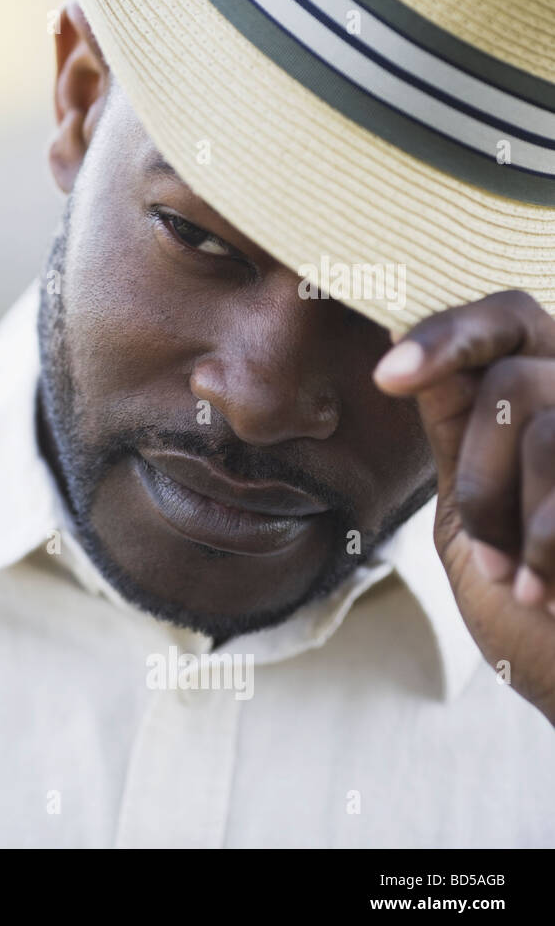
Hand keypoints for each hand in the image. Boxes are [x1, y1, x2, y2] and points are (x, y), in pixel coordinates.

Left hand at [374, 290, 554, 724]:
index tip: (387, 377)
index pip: (507, 318)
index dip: (446, 335)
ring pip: (545, 429)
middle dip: (478, 478)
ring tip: (518, 583)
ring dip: (509, 522)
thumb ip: (456, 430)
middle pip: (513, 383)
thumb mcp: (471, 513)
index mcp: (554, 397)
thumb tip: (399, 340)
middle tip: (485, 558)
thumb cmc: (530, 608)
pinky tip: (548, 594)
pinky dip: (547, 546)